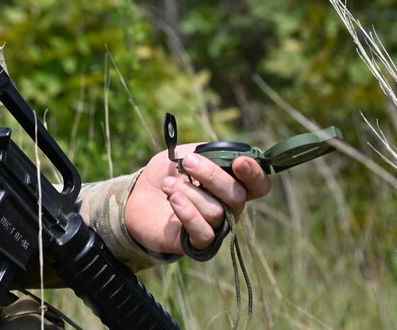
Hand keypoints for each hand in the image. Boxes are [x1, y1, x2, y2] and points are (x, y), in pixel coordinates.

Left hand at [124, 144, 271, 255]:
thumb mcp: (183, 154)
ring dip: (189, 192)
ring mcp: (215, 227)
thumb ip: (206, 152)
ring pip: (216, 211)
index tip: (239, 162)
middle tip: (187, 162)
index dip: (255, 174)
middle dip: (212, 175)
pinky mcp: (197, 243)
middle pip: (237, 196)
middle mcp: (229, 209)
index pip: (258, 185)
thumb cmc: (166, 174)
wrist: (138, 196)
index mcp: (231, 185)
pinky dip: (188, 213)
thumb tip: (225, 154)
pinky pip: (204, 233)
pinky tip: (174, 200)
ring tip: (167, 184)